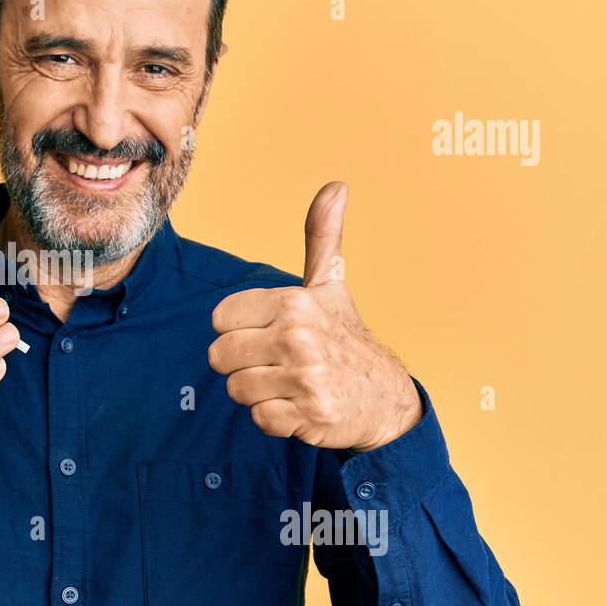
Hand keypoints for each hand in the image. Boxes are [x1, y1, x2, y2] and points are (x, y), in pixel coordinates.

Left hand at [208, 182, 421, 450]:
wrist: (386, 397)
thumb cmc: (346, 337)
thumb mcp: (330, 284)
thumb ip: (322, 236)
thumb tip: (335, 186)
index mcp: (294, 302)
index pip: (220, 319)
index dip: (237, 330)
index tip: (265, 333)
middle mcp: (299, 336)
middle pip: (220, 356)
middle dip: (242, 365)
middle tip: (275, 363)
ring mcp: (306, 377)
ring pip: (237, 390)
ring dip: (258, 393)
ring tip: (289, 383)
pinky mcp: (310, 414)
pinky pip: (259, 419)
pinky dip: (274, 418)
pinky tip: (298, 405)